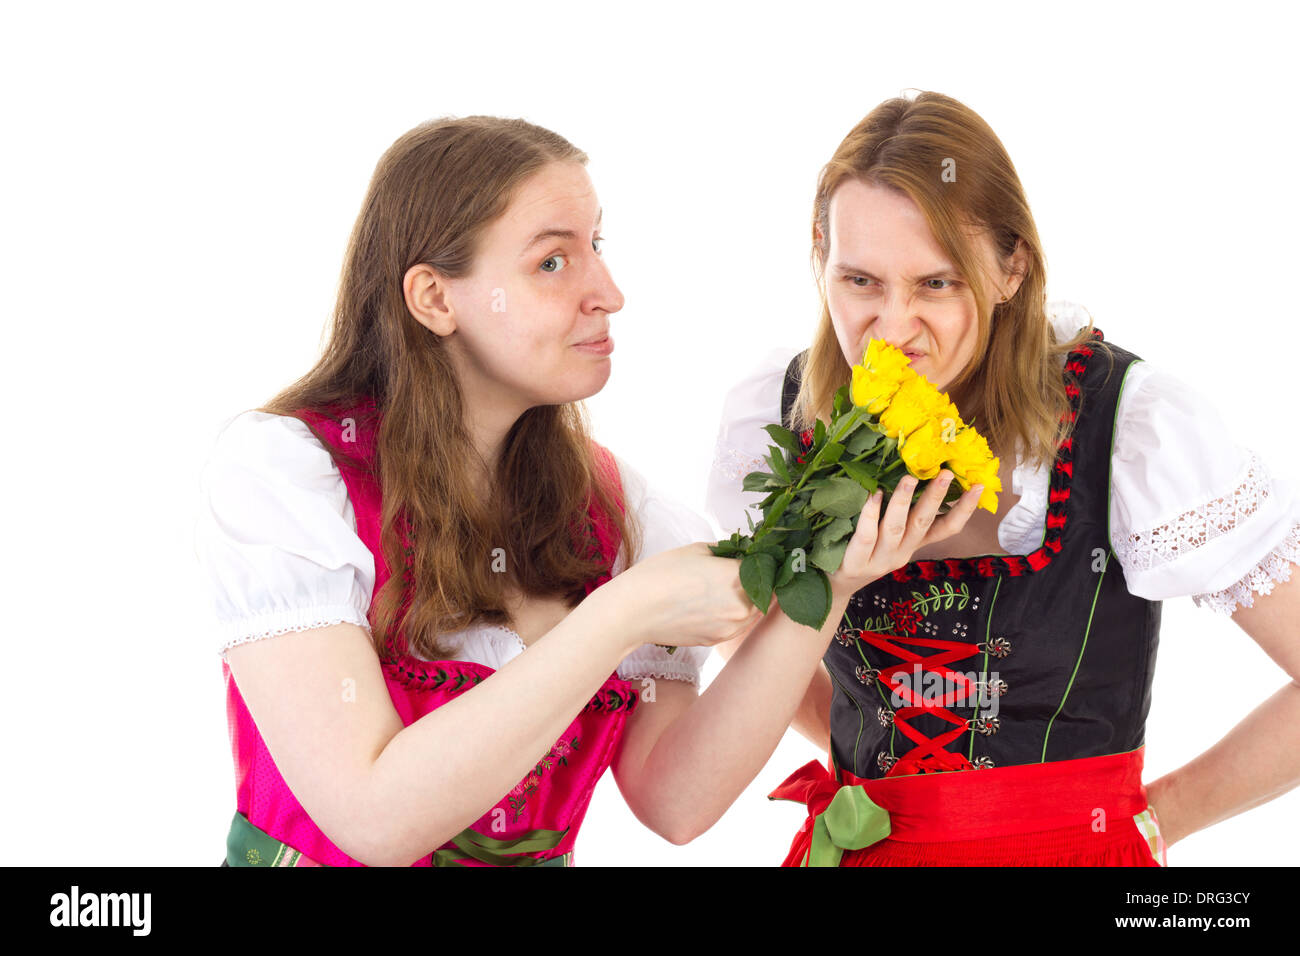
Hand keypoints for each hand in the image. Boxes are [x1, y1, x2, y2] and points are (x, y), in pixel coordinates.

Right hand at [600, 541, 764, 651]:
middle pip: (767, 592)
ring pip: (754, 612)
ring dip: (750, 599)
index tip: (761, 555)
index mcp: (740, 578)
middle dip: (761, 581)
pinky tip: (715, 602)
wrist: (634, 611)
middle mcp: (742, 607)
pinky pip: (737, 625)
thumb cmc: (661, 574)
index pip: (769, 568)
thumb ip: (727, 551)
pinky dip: (734, 614)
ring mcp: (731, 628)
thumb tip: (743, 551)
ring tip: (729, 586)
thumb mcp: (697, 549)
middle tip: (746, 569)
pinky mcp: (718, 640)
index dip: (768, 560)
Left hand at [827, 469, 983, 603]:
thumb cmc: (860, 551)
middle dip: (936, 498)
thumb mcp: (888, 535)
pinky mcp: (856, 565)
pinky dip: (871, 514)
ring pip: (896, 528)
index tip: (979, 486)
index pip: (947, 529)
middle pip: (924, 523)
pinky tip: (873, 494)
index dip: (964, 510)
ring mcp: (880, 560)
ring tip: (910, 477)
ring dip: (904, 501)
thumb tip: (912, 470)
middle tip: (946, 473)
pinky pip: (866, 536)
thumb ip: (901, 512)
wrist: (833, 588)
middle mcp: (901, 553)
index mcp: (913, 544)